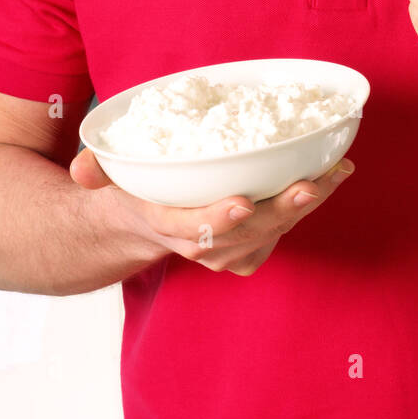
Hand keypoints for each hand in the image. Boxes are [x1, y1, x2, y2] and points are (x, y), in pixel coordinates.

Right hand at [69, 149, 354, 275]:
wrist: (138, 227)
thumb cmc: (129, 191)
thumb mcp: (105, 179)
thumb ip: (95, 171)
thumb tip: (81, 168)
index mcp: (165, 224)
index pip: (192, 228)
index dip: (217, 219)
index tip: (242, 202)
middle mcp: (199, 244)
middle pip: (244, 234)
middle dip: (280, 211)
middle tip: (311, 184)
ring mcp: (225, 250)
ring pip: (270, 234)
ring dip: (304, 207)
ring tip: (336, 173)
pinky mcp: (246, 247)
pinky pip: (281, 233)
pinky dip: (307, 208)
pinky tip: (333, 177)